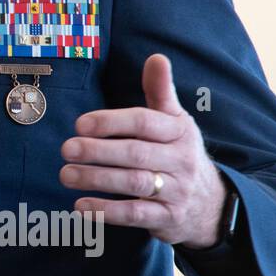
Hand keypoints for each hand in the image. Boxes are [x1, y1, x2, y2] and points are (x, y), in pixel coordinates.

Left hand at [58, 53, 227, 247]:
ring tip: (66, 175)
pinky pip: (135, 215)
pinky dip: (107, 211)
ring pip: (134, 184)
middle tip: (67, 149)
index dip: (111, 122)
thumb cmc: (178, 152)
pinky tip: (81, 206)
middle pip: (136, 154)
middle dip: (98, 151)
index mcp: (178, 132)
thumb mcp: (175, 121)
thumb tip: (157, 57)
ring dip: (97, 180)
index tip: (80, 124)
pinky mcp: (167, 218)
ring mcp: (175, 191)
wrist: (210, 204)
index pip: (144, 123)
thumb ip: (160, 91)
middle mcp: (180, 160)